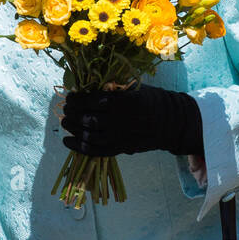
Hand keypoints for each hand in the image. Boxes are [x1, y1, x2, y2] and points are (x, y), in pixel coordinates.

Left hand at [61, 83, 203, 156]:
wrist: (172, 122)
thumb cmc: (152, 100)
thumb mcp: (135, 88)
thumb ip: (113, 89)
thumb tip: (88, 88)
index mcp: (123, 102)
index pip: (92, 101)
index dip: (77, 100)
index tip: (70, 97)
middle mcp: (121, 120)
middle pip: (88, 119)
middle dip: (72, 113)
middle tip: (66, 109)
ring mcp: (121, 137)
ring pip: (89, 135)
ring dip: (73, 129)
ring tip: (65, 122)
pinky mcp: (122, 149)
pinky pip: (96, 151)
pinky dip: (79, 147)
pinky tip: (67, 141)